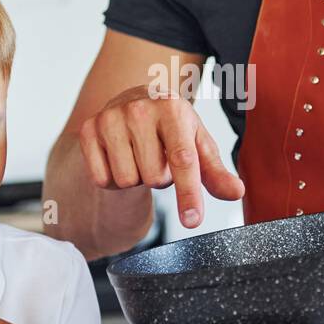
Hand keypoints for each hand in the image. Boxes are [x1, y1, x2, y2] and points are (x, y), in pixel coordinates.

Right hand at [78, 85, 244, 228]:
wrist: (137, 101)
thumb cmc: (173, 127)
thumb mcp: (198, 144)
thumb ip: (216, 172)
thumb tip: (235, 192)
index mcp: (172, 108)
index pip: (182, 160)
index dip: (189, 194)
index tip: (192, 221)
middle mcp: (139, 108)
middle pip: (153, 177)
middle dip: (160, 177)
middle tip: (159, 157)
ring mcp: (109, 117)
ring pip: (127, 180)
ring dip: (137, 177)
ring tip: (140, 156)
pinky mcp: (88, 129)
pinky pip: (102, 179)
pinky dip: (114, 178)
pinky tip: (120, 158)